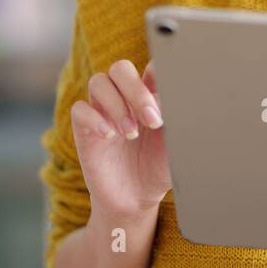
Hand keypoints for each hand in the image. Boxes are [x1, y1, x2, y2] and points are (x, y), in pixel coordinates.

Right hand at [70, 59, 171, 219]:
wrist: (137, 201)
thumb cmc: (160, 169)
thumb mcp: (176, 146)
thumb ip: (180, 120)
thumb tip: (187, 100)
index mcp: (149, 95)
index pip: (149, 66)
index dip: (157, 69)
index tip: (169, 88)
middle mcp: (124, 98)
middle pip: (120, 68)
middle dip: (136, 90)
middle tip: (152, 120)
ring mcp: (102, 112)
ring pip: (99, 82)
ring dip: (117, 104)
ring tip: (132, 134)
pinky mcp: (84, 130)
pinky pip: (80, 109)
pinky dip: (95, 119)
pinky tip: (110, 136)